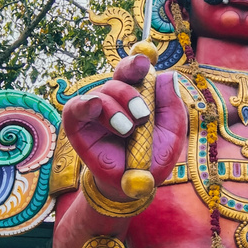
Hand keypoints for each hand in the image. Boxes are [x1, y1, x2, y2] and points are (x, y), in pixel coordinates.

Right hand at [61, 54, 186, 201]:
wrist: (135, 183)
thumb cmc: (154, 155)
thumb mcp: (172, 132)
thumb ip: (172, 106)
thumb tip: (167, 75)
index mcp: (139, 93)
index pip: (136, 71)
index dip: (137, 63)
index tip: (143, 64)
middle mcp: (116, 97)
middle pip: (118, 75)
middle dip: (129, 89)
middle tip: (143, 113)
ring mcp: (96, 109)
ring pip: (102, 93)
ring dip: (116, 110)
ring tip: (128, 131)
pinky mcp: (77, 125)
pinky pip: (75, 107)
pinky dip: (83, 104)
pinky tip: (93, 106)